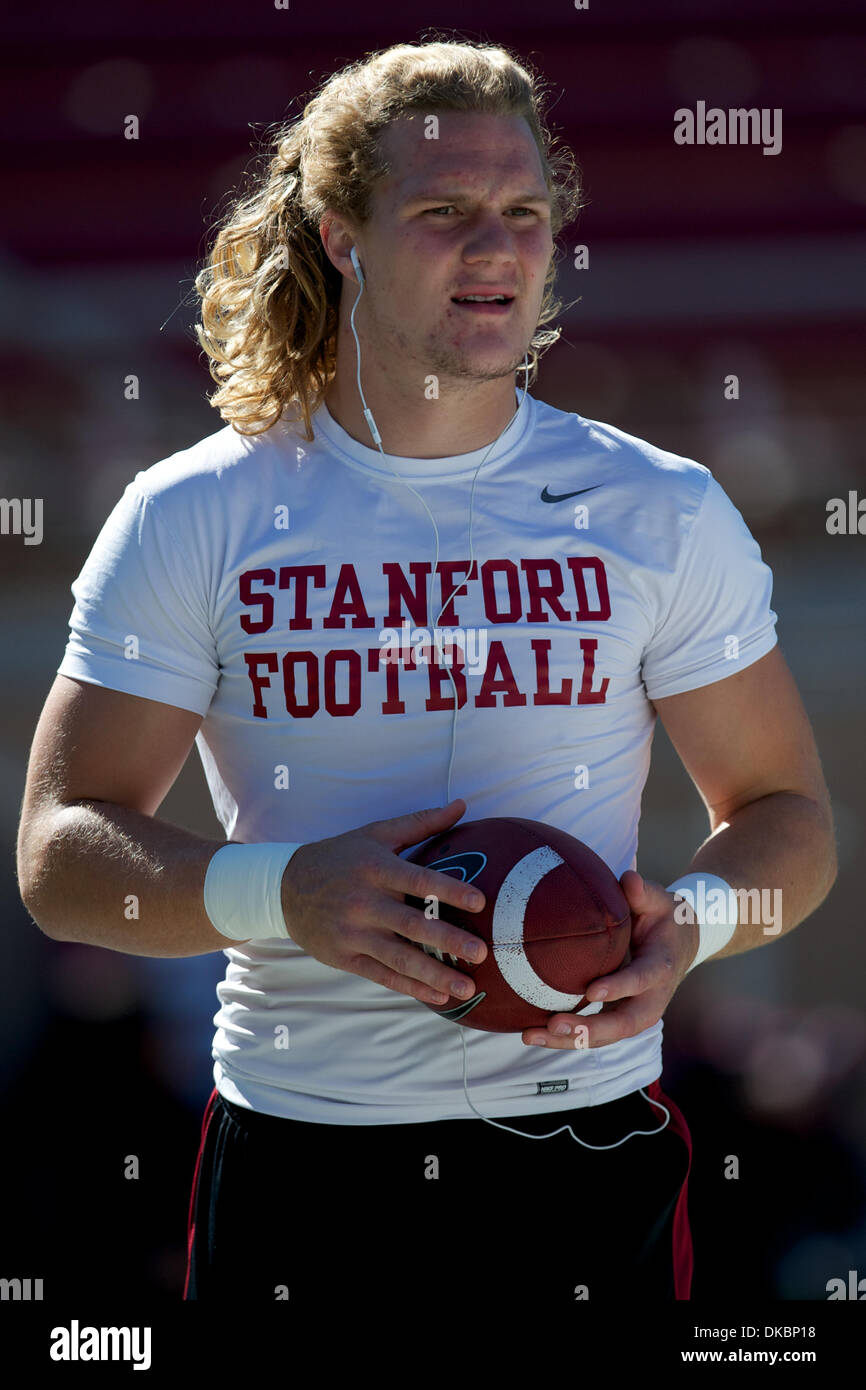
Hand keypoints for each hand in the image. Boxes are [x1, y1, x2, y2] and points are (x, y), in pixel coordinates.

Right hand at [279, 798, 487, 1004]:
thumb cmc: (341, 856)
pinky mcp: (344, 957)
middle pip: (412, 925)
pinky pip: (381, 975)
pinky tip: (438, 997)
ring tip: (467, 987)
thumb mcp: (376, 834)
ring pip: (399, 958)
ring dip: (435, 974)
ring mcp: (353, 933)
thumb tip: (462, 805)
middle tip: (482, 953)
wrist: (284, 888)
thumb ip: (421, 823)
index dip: (449, 890)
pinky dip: (410, 987)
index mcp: (376, 869)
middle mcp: (365, 902)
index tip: (480, 902)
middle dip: (448, 940)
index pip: (418, 880)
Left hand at [521, 870, 699, 1049]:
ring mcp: (635, 1013)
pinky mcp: (618, 1018)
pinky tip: (532, 1034)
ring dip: (569, 1040)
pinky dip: (565, 1038)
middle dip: (590, 1029)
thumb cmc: (664, 918)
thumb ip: (644, 892)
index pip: (642, 980)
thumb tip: (629, 879)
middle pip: (624, 1024)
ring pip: (605, 1037)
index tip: (592, 991)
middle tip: (554, 1024)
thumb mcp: (660, 900)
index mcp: (662, 967)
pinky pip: (594, 1035)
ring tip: (530, 1035)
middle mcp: (651, 998)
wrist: (681, 944)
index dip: (620, 988)